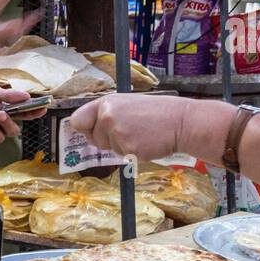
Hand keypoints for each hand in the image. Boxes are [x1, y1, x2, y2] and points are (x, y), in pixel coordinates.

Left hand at [69, 93, 230, 160]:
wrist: (182, 122)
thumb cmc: (157, 112)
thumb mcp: (128, 104)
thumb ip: (107, 114)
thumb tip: (82, 126)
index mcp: (107, 103)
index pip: (77, 120)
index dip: (84, 128)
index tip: (91, 130)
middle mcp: (108, 117)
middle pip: (93, 139)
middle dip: (107, 140)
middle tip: (130, 130)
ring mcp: (117, 133)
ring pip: (109, 149)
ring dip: (122, 146)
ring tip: (141, 133)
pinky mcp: (128, 149)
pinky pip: (124, 157)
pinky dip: (134, 153)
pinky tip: (147, 142)